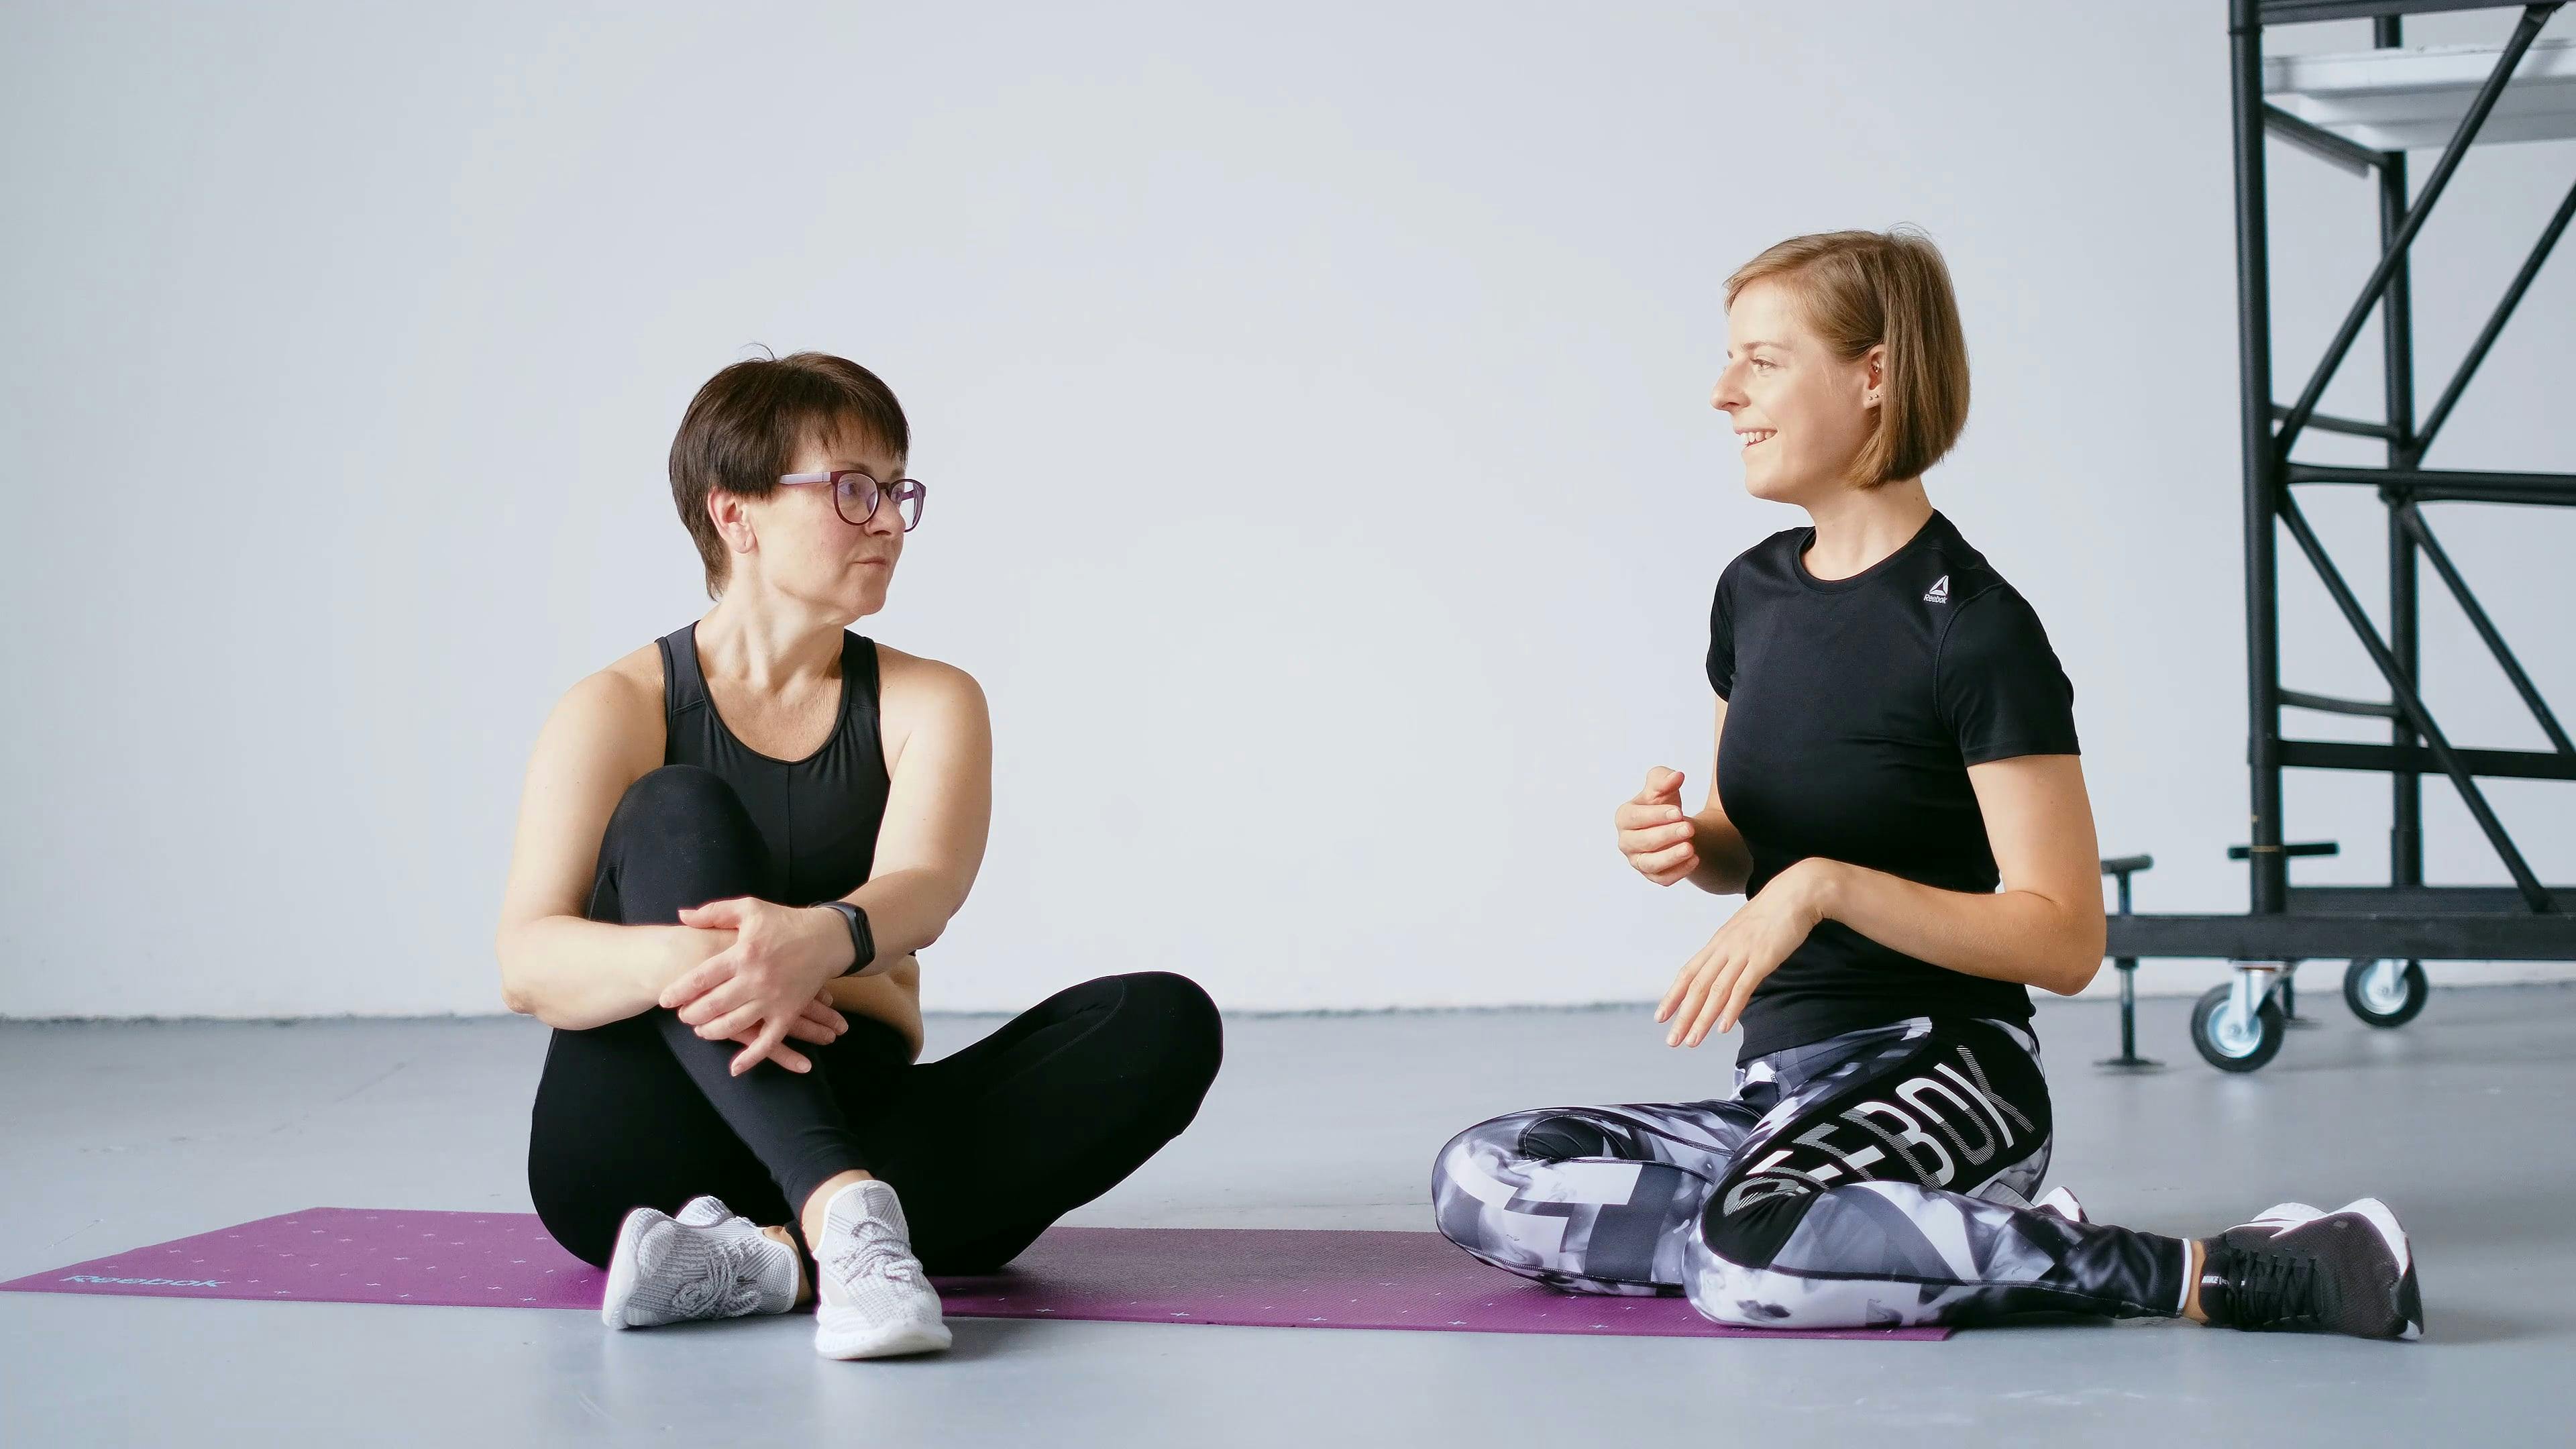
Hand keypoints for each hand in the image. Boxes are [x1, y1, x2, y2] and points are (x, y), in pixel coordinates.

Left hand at [660, 897, 856, 1074]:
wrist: (827, 938)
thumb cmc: (785, 922)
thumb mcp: (750, 909)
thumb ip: (714, 913)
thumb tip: (682, 916)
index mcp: (742, 954)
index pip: (701, 977)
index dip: (678, 991)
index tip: (664, 1000)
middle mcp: (755, 980)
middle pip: (712, 1006)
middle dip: (690, 1014)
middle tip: (682, 1015)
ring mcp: (772, 1000)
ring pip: (734, 1026)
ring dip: (711, 1032)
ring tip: (701, 1030)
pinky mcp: (788, 1013)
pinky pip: (768, 1042)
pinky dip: (751, 1058)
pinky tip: (734, 1067)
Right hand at [1617, 767, 1697, 885]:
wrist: (1675, 826)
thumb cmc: (1663, 804)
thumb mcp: (1663, 787)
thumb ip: (1665, 779)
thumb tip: (1677, 776)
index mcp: (1624, 817)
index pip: (1634, 818)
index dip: (1655, 816)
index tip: (1678, 812)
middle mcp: (1626, 841)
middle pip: (1641, 842)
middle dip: (1666, 835)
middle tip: (1688, 828)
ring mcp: (1638, 861)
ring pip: (1650, 864)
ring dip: (1670, 857)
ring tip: (1690, 848)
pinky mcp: (1652, 875)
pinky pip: (1663, 878)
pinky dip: (1679, 871)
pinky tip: (1695, 859)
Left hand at [1655, 861, 1835, 1046]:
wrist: (1797, 892)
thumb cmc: (1774, 911)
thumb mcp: (1745, 930)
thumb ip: (1733, 950)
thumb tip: (1727, 968)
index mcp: (1718, 942)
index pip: (1688, 972)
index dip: (1673, 996)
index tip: (1661, 1016)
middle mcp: (1724, 949)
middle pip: (1696, 986)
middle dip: (1682, 1016)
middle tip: (1672, 1040)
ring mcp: (1742, 953)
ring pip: (1715, 991)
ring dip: (1702, 1018)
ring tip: (1693, 1041)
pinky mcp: (1762, 958)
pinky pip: (1742, 987)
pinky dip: (1731, 1008)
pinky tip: (1723, 1027)